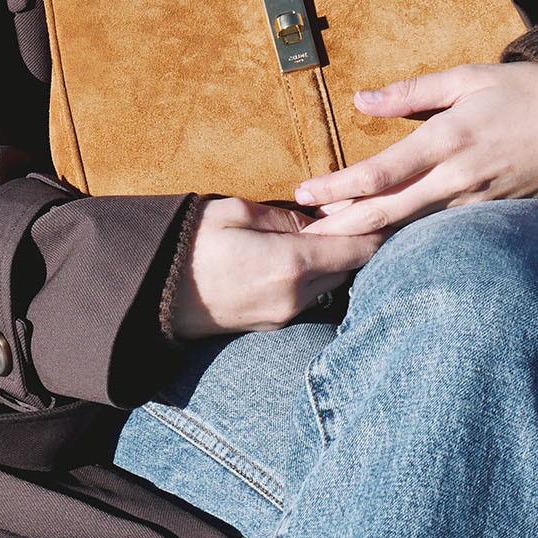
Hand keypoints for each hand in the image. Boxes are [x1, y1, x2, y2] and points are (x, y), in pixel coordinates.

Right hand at [171, 197, 385, 337]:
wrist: (146, 293)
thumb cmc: (187, 243)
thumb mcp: (236, 212)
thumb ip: (286, 218)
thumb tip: (319, 222)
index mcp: (290, 265)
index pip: (358, 250)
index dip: (380, 230)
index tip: (391, 211)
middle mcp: (293, 298)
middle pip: (350, 270)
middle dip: (357, 245)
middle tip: (361, 216)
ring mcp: (281, 317)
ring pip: (329, 286)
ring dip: (335, 263)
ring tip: (331, 235)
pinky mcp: (268, 326)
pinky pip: (307, 299)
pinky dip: (313, 279)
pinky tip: (303, 258)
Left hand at [296, 62, 537, 238]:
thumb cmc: (529, 93)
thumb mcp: (469, 78)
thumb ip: (412, 93)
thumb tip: (360, 100)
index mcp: (447, 139)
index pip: (381, 172)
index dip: (339, 187)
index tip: (305, 193)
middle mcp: (457, 177)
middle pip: (388, 211)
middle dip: (343, 227)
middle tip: (304, 240)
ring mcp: (474, 201)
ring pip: (411, 227)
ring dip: (370, 236)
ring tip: (331, 245)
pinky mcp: (489, 214)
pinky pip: (439, 230)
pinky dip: (406, 237)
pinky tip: (382, 243)